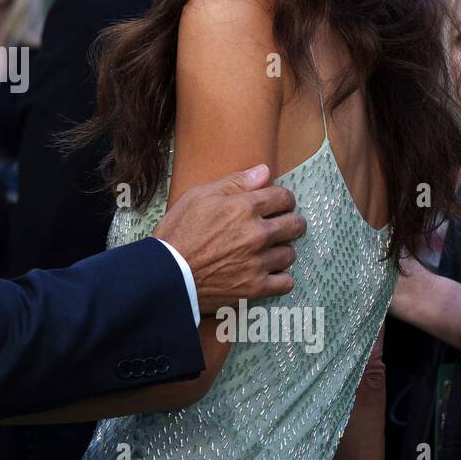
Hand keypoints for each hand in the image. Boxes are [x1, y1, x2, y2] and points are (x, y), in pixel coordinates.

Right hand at [153, 163, 304, 311]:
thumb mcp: (198, 197)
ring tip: (267, 251)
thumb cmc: (177, 233)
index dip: (283, 198)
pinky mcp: (255, 288)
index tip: (278, 204)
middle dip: (290, 221)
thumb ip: (234, 182)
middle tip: (280, 225)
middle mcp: (256, 234)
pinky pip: (285, 282)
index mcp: (244, 208)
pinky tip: (267, 272)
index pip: (283, 197)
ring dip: (281, 250)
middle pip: (295, 224)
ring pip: (290, 253)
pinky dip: (279, 277)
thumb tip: (264, 171)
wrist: (165, 274)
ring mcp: (258, 263)